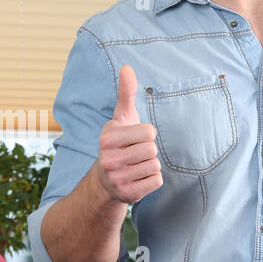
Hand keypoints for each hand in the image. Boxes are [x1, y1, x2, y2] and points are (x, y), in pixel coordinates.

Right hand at [94, 64, 161, 204]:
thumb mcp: (121, 118)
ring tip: (136, 165)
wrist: (106, 180)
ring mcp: (117, 178)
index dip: (146, 134)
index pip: (149, 133)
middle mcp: (108, 159)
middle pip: (152, 150)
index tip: (134, 138)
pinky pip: (156, 181)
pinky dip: (153, 179)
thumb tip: (127, 67)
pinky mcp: (128, 194)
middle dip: (148, 150)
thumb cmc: (119, 143)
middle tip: (135, 154)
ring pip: (155, 165)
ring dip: (150, 164)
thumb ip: (126, 93)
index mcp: (107, 138)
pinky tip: (139, 177)